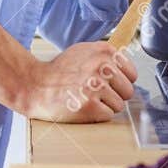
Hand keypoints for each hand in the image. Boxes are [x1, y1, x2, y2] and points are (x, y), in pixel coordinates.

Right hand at [14, 41, 136, 123]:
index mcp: (104, 52)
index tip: (107, 83)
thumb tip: (129, 70)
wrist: (35, 85)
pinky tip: (83, 106)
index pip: (132, 74)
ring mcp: (95, 86)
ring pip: (119, 105)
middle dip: (114, 95)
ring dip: (105, 106)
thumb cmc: (59, 71)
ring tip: (86, 98)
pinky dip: (97, 115)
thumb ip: (106, 57)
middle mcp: (101, 66)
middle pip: (128, 91)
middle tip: (94, 93)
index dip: (120, 82)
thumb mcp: (83, 52)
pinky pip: (108, 115)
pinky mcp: (89, 105)